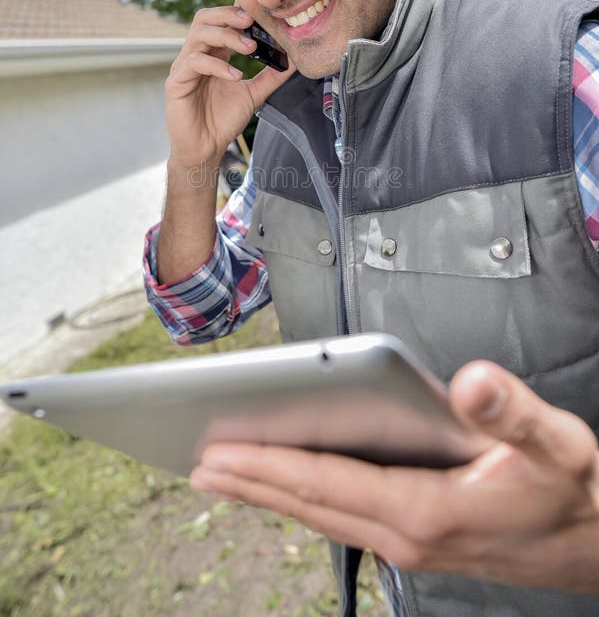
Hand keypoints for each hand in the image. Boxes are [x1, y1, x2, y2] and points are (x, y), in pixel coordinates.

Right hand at [165, 5, 293, 166]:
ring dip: (225, 36)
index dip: (237, 12)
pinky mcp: (176, 82)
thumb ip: (271, 76)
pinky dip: (217, 66)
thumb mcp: (254, 94)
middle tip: (251, 22)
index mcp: (213, 54)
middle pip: (204, 18)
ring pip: (198, 35)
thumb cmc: (223, 121)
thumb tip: (294, 60)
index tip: (261, 15)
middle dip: (228, 15)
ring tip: (249, 48)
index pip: (221, 21)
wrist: (206, 148)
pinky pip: (194, 62)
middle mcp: (196, 55)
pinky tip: (235, 76)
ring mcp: (184, 67)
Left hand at [190, 361, 598, 593]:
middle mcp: (407, 534)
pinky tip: (289, 487)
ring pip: (322, 515)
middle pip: (311, 504)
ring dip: (270, 494)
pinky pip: (341, 517)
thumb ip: (511, 413)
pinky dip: (303, 499)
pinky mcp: (415, 538)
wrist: (595, 541)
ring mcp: (409, 543)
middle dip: (251, 483)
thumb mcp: (555, 445)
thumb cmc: (571, 491)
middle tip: (197, 466)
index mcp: (427, 510)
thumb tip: (471, 383)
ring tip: (225, 478)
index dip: (269, 467)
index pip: (328, 484)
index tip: (218, 456)